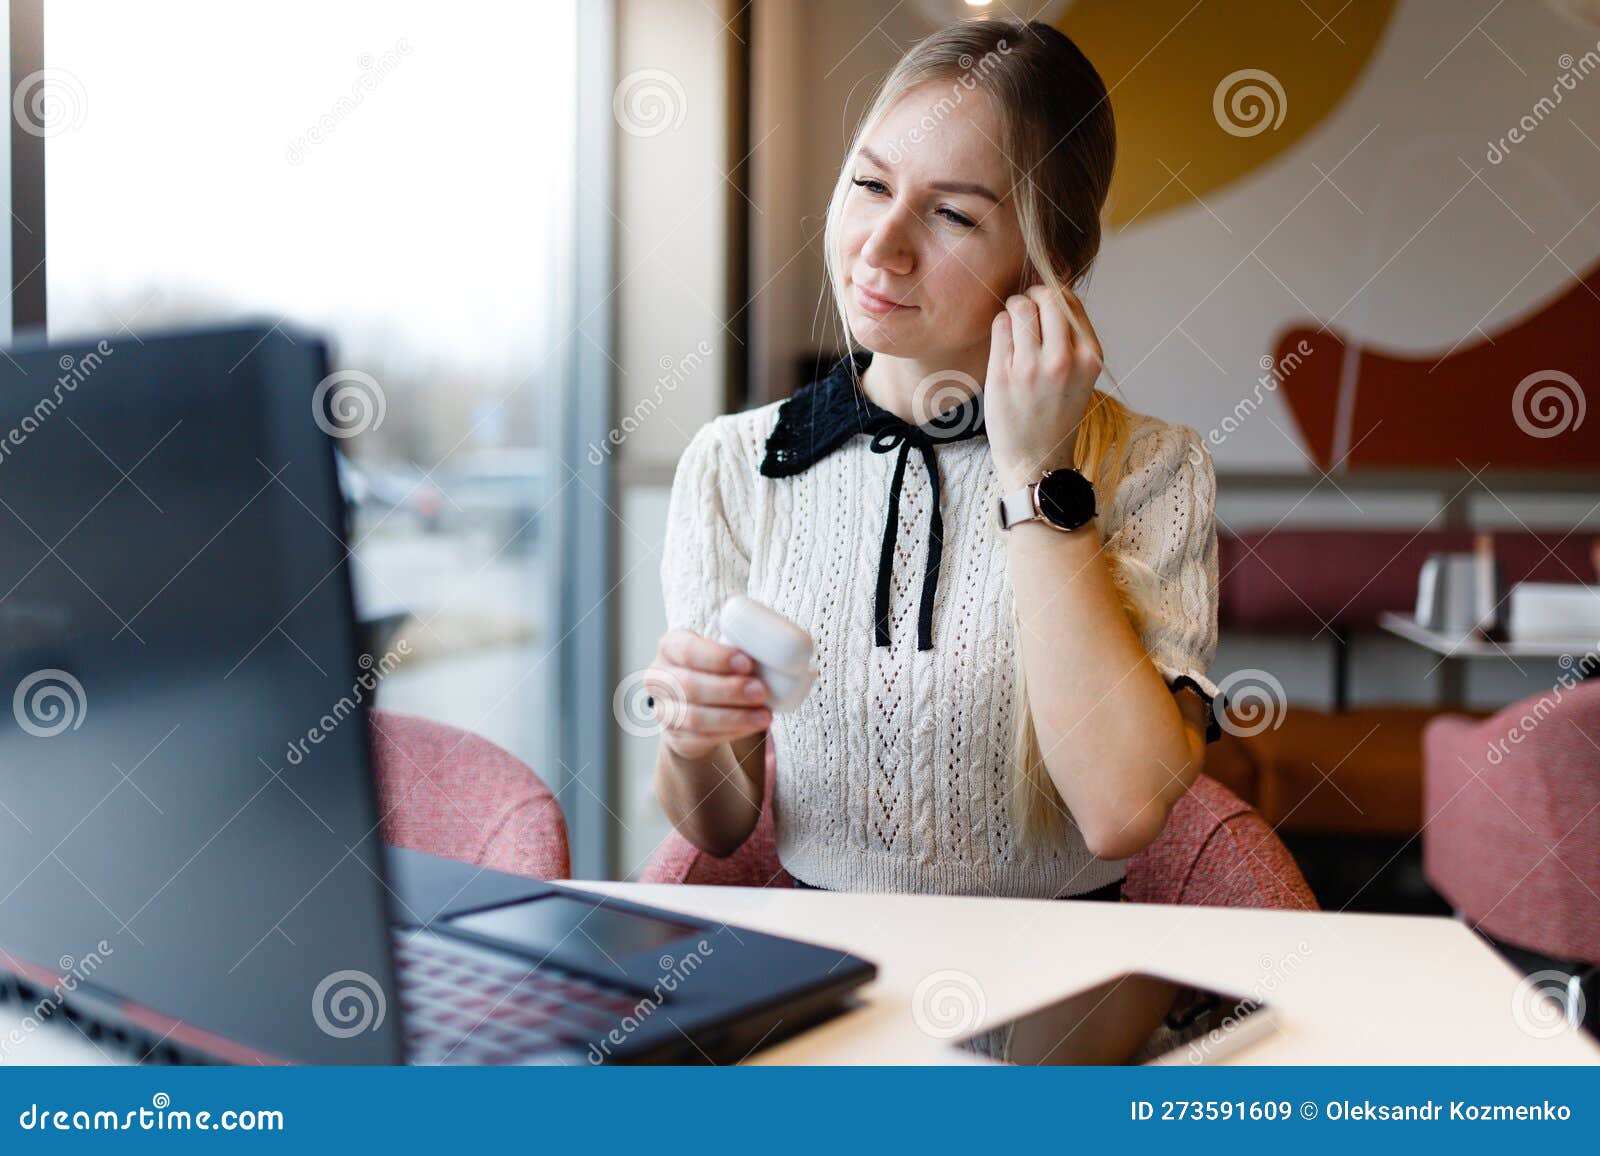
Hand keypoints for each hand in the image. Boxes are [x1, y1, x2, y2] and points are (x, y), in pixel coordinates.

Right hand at [649, 629, 771, 759]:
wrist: (697, 706)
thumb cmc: (715, 671)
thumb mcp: (721, 654)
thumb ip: (739, 651)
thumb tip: (777, 656)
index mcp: (670, 647)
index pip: (686, 650)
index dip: (716, 657)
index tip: (747, 662)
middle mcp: (660, 679)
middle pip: (690, 685)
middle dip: (730, 689)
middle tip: (761, 690)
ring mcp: (665, 711)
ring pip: (695, 717)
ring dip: (734, 716)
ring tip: (765, 714)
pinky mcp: (677, 738)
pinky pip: (703, 738)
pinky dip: (732, 732)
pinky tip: (753, 725)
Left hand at [983, 283, 1102, 490]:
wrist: (1037, 460)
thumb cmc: (1056, 416)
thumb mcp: (1080, 375)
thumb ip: (1071, 338)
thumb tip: (1051, 295)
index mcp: (1091, 356)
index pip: (1071, 301)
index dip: (1053, 295)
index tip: (1043, 305)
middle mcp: (1065, 358)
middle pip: (1046, 296)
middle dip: (1032, 295)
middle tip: (1024, 309)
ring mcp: (1032, 366)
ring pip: (1020, 306)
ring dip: (1013, 308)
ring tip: (1012, 325)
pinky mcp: (1004, 374)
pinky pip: (1000, 326)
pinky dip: (1000, 326)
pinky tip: (1004, 344)